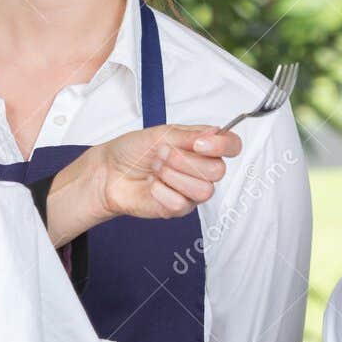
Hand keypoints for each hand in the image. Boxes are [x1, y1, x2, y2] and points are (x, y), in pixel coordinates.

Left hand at [42, 124, 241, 245]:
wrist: (109, 172)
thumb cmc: (132, 151)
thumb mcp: (161, 133)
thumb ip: (190, 135)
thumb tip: (214, 133)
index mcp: (201, 145)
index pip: (232, 145)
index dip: (223, 145)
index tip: (199, 144)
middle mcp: (200, 168)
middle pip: (218, 170)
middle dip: (184, 160)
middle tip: (161, 155)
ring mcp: (192, 190)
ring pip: (203, 189)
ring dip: (173, 176)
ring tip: (156, 170)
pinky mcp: (180, 208)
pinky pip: (182, 203)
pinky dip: (162, 192)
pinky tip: (152, 186)